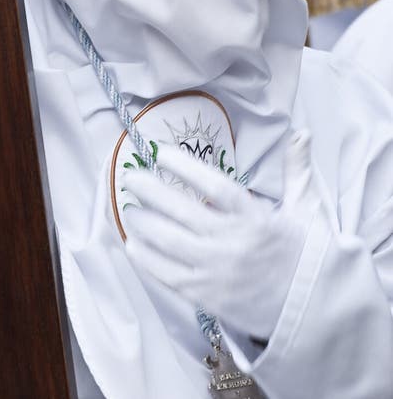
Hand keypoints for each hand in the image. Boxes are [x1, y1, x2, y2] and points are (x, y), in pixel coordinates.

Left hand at [123, 131, 320, 340]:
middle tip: (131, 176)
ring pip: (170, 243)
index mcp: (256, 218)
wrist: (315, 310)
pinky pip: (169, 276)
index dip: (184, 167)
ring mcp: (217, 272)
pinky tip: (133, 244)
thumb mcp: (307, 209)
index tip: (160, 152)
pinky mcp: (208, 297)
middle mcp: (233, 243)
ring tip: (128, 207)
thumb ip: (297, 170)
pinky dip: (147, 260)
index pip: (214, 186)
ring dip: (144, 223)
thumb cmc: (307, 255)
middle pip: (182, 211)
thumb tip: (301, 133)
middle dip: (151, 191)